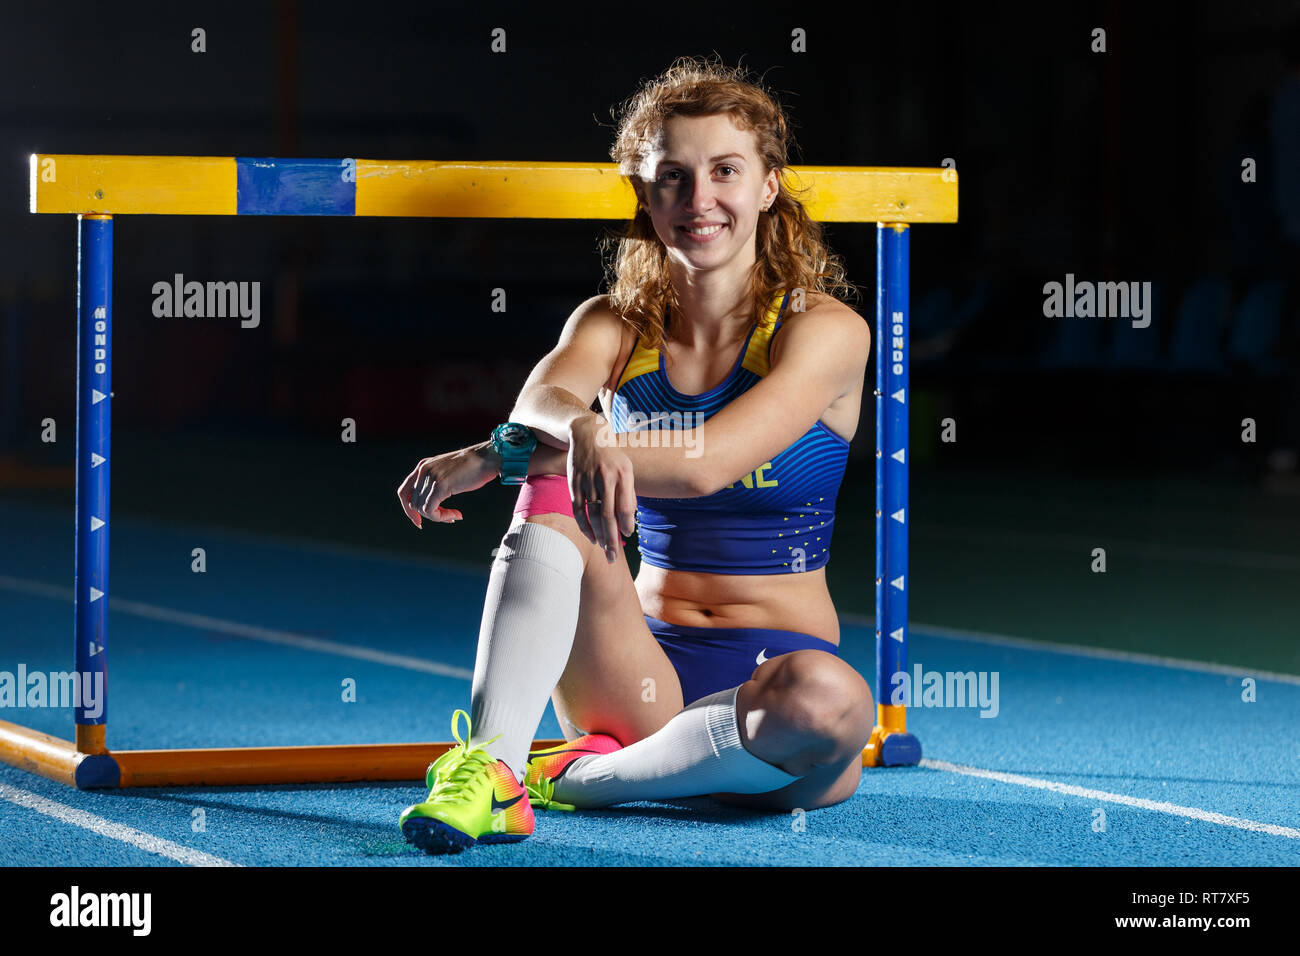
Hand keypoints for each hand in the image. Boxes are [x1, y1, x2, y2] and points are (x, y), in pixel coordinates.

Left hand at [397, 442, 499, 528]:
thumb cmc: (474, 467)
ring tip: (454, 515)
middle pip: (413, 503)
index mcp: (422, 467)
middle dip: (428, 515)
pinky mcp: (440, 486)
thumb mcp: (447, 472)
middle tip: (448, 518)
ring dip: (438, 517)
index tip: (419, 521)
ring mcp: (431, 477)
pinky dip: (441, 517)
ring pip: (422, 509)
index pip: (404, 492)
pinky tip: (456, 515)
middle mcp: (423, 470)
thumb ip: (436, 482)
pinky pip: (431, 510)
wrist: (487, 458)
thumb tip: (429, 504)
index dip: (408, 509)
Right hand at [569, 417, 636, 562]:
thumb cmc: (612, 456)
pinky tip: (590, 536)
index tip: (627, 535)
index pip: (625, 506)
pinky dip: (584, 525)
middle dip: (611, 539)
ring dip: (598, 535)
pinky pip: (578, 509)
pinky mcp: (574, 483)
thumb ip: (628, 493)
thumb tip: (628, 520)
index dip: (627, 523)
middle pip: (608, 515)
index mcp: (622, 474)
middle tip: (613, 556)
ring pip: (592, 514)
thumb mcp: (626, 468)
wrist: (588, 434)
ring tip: (603, 550)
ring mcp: (587, 481)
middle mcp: (605, 477)